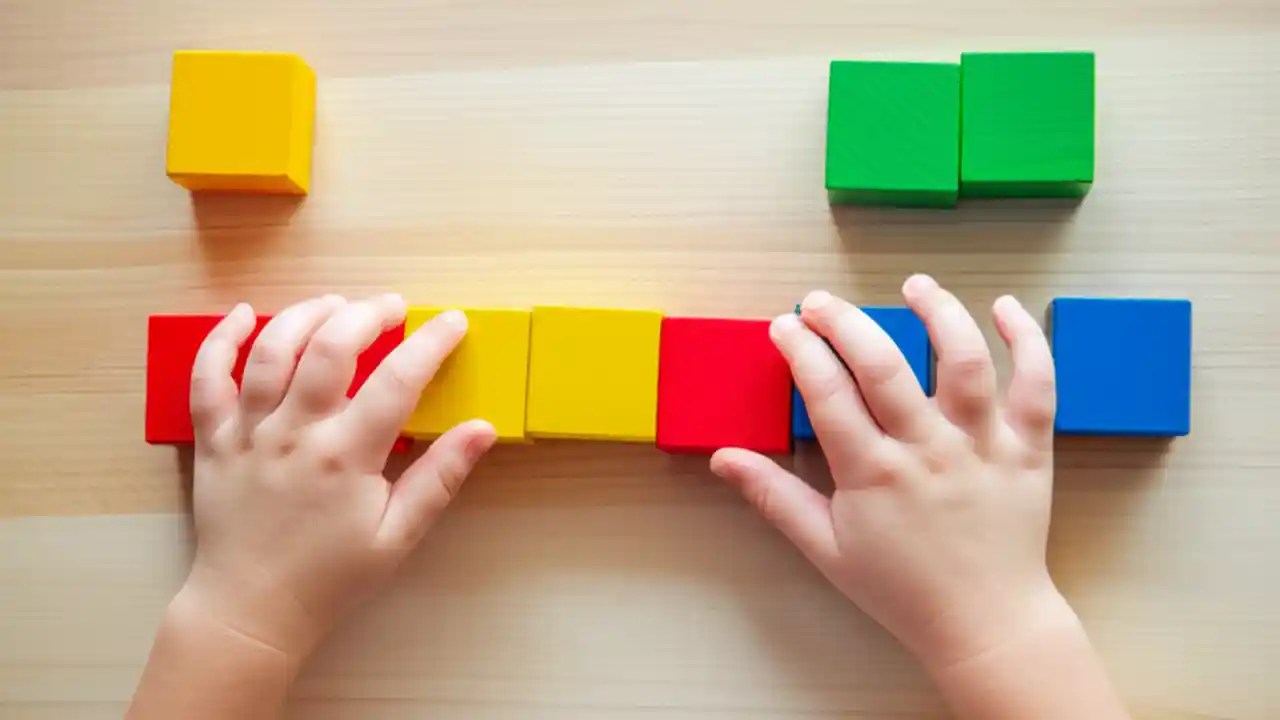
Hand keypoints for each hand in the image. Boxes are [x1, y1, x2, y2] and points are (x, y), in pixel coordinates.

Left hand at [179, 295, 496, 668]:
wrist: (250, 611)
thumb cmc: (330, 578)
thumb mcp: (397, 537)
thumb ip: (439, 477)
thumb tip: (483, 428)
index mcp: (346, 456)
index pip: (397, 381)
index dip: (430, 343)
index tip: (450, 321)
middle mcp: (295, 433)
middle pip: (330, 348)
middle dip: (367, 314)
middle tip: (392, 307)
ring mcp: (248, 433)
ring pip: (272, 351)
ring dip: (306, 315)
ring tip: (335, 304)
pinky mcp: (213, 440)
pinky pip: (207, 379)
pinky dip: (221, 339)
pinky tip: (245, 314)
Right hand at [712, 276, 1064, 671]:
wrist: (986, 625)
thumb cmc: (901, 590)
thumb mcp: (825, 548)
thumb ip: (774, 496)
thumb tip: (722, 457)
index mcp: (874, 475)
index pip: (828, 393)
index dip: (801, 351)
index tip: (784, 326)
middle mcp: (928, 450)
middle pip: (884, 366)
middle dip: (844, 322)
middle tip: (819, 301)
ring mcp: (983, 446)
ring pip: (964, 362)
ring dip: (938, 313)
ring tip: (913, 285)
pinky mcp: (1029, 449)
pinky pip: (1037, 386)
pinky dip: (1028, 342)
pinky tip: (1005, 307)